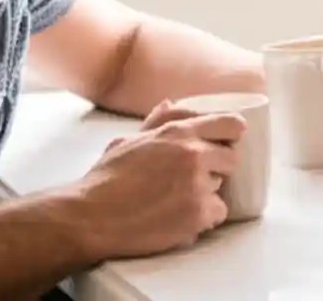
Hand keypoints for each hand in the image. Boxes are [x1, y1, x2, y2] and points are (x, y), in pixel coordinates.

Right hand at [74, 112, 245, 259]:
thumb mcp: (128, 140)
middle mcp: (193, 154)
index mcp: (178, 132)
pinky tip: (180, 219)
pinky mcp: (198, 213)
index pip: (231, 124)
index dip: (230, 136)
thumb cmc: (106, 179)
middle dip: (216, 169)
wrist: (91, 217)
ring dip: (205, 195)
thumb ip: (157, 122)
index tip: (223, 145)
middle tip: (192, 181)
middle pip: (231, 158)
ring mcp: (198, 184)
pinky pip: (218, 214)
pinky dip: (203, 219)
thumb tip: (170, 102)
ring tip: (176, 201)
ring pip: (221, 188)